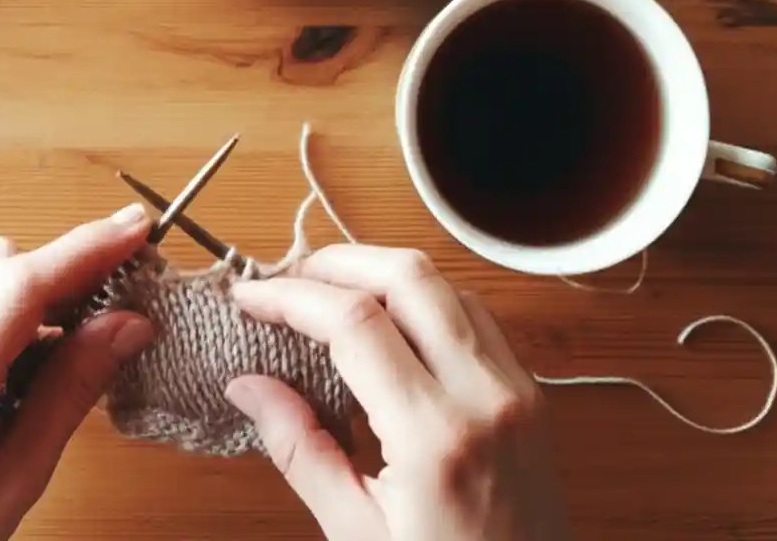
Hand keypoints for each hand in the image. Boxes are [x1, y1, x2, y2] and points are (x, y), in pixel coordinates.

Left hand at [0, 205, 154, 540]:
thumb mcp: (22, 473)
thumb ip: (73, 388)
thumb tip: (130, 320)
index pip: (16, 291)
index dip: (83, 252)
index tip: (137, 230)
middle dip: (66, 269)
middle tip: (121, 296)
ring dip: (33, 284)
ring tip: (69, 335)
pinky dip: (0, 300)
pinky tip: (23, 346)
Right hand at [225, 245, 568, 540]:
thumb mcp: (355, 530)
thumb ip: (298, 449)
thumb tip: (247, 385)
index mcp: (435, 436)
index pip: (354, 322)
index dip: (291, 297)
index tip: (250, 297)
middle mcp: (486, 396)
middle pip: (409, 276)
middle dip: (338, 262)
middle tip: (287, 282)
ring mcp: (517, 390)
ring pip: (448, 285)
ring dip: (383, 274)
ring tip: (329, 298)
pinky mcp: (530, 394)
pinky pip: (476, 317)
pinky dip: (425, 302)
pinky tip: (387, 325)